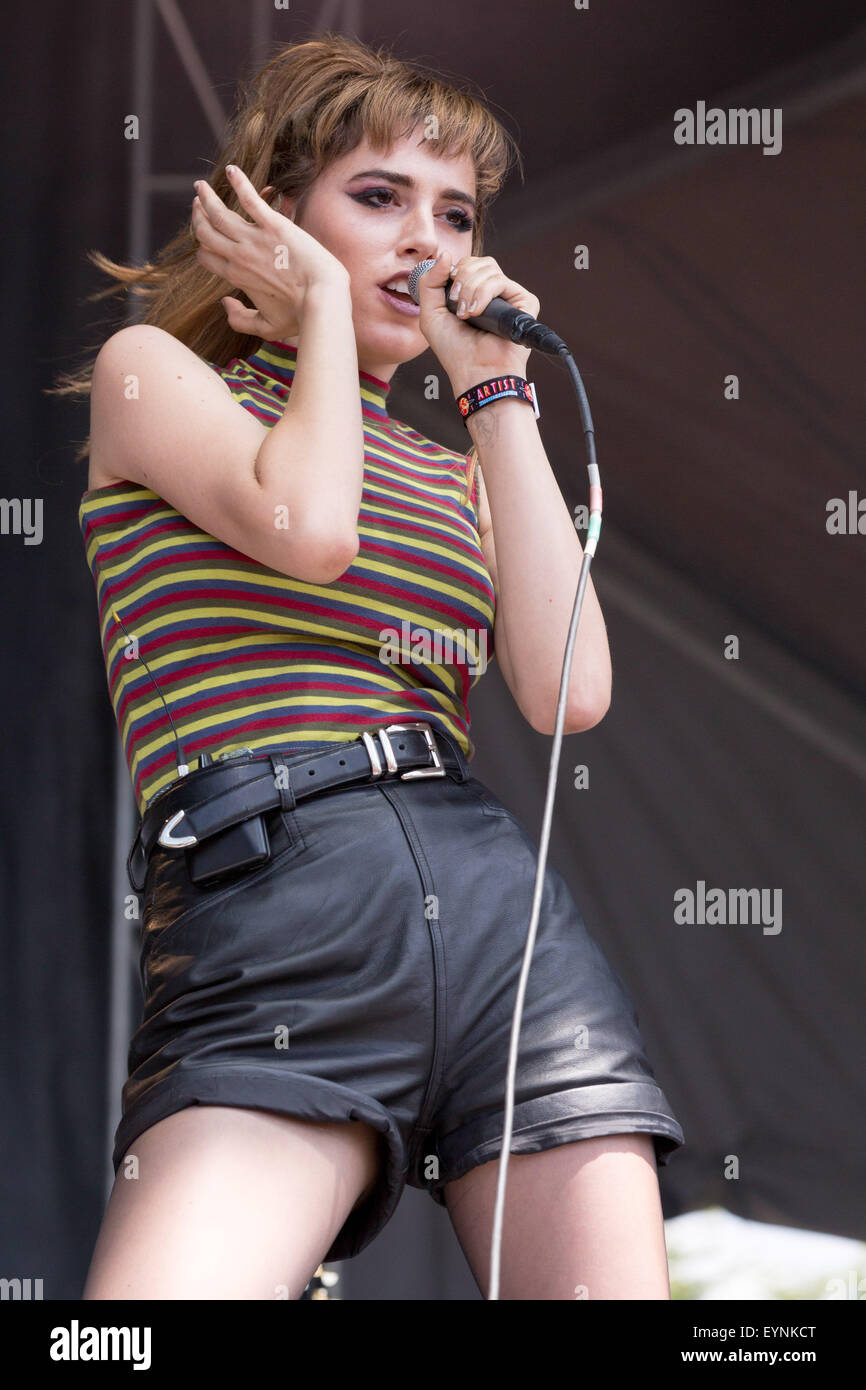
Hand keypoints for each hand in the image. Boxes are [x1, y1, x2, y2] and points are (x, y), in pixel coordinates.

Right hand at [191, 165, 349, 340]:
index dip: (202, 248)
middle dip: (197, 218)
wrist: (322, 299)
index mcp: (236, 278)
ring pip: (218, 213)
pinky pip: (250, 199)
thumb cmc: (299, 316)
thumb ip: (240, 321)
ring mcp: (254, 239)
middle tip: (197, 204)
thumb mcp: (267, 327)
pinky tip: (231, 170)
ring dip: (206, 197)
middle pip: (205, 232)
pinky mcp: (274, 225)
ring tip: (201, 187)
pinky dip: (239, 182)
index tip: (203, 239)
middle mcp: (239, 256)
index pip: (206, 257)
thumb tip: (223, 304)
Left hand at [414, 252, 540, 396]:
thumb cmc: (454, 350)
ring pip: (488, 268)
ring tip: (467, 313)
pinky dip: (483, 294)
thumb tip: (445, 254)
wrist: (474, 371)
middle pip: (478, 261)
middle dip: (461, 279)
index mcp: (474, 292)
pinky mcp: (525, 302)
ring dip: (470, 288)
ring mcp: (509, 296)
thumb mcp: (430, 313)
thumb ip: (430, 281)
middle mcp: (493, 292)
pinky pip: (500, 280)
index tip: (449, 296)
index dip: (454, 272)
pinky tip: (477, 312)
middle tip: (457, 305)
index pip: (467, 263)